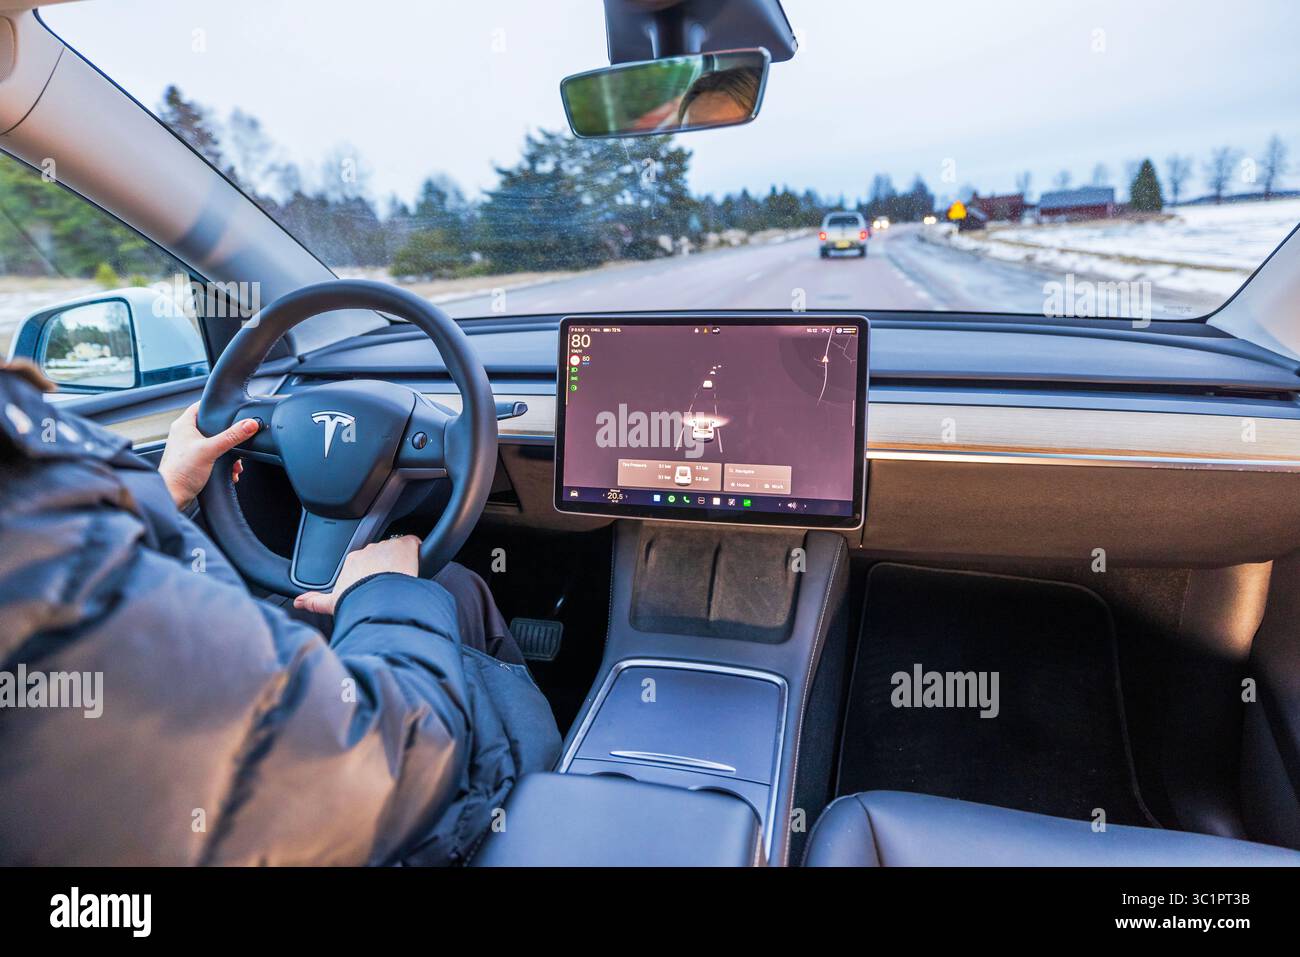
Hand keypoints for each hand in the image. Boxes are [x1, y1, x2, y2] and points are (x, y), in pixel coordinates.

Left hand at [158, 402, 259, 510]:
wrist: (173, 496)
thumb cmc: (181, 472)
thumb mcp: (210, 450)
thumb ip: (231, 436)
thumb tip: (250, 424)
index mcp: (184, 425)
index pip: (202, 406)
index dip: (217, 406)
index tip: (232, 408)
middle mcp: (185, 434)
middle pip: (213, 426)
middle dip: (229, 436)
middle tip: (239, 440)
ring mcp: (190, 448)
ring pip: (216, 443)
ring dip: (228, 453)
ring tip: (235, 462)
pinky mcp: (194, 461)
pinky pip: (214, 457)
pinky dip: (224, 463)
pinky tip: (230, 471)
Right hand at [293, 535, 420, 615]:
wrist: (378, 597)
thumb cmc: (355, 600)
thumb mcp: (332, 604)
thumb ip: (315, 601)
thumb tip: (299, 602)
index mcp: (352, 561)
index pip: (364, 563)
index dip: (372, 573)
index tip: (377, 584)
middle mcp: (369, 550)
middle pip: (381, 556)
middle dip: (387, 567)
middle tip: (394, 585)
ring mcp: (388, 546)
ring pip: (398, 551)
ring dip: (402, 562)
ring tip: (407, 579)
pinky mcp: (406, 544)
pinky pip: (414, 543)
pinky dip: (418, 553)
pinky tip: (419, 565)